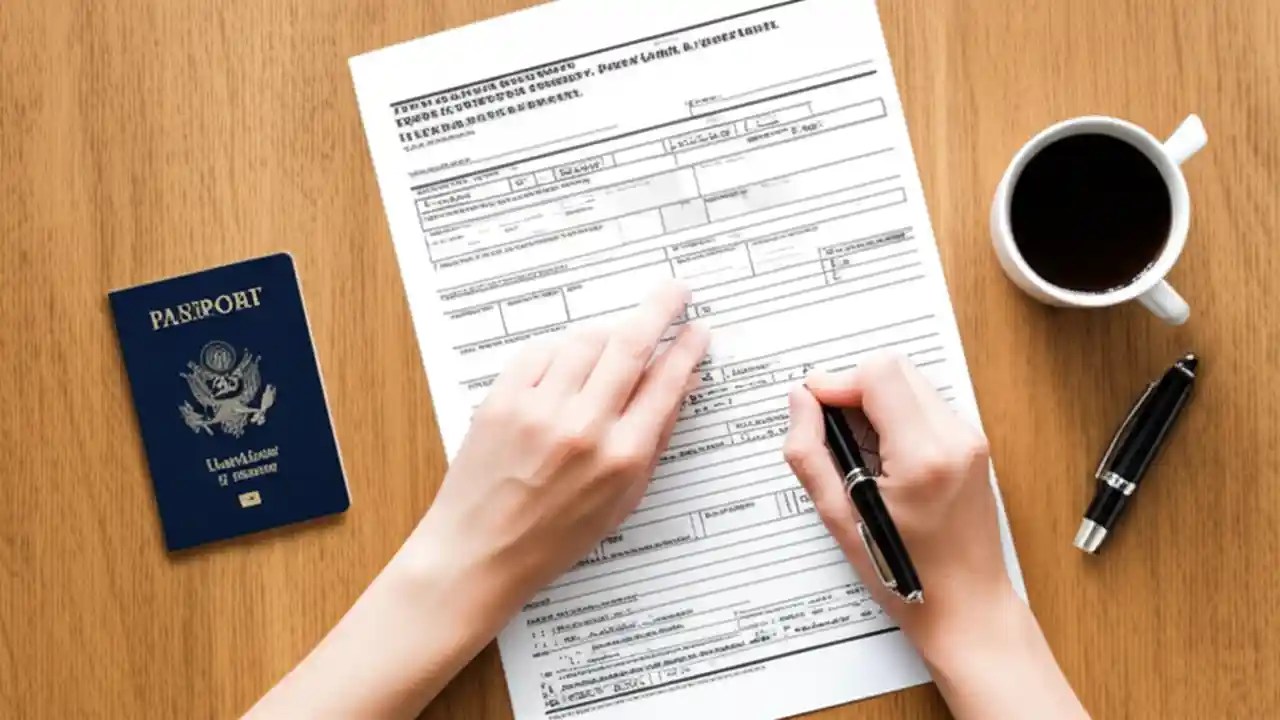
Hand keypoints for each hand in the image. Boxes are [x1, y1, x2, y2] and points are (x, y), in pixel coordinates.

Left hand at [414, 281, 709, 616]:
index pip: (667, 383)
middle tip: (675, 291)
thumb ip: (653, 441)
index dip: (687, 350)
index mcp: (622, 458)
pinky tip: (561, 369)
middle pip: (631, 345)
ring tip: (609, 344)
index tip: (697, 331)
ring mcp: (539, 411)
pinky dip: (557, 352)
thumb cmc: (553, 538)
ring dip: (605, 334)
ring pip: (584, 341)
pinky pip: (539, 352)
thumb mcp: (621, 500)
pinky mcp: (501, 402)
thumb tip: (680, 387)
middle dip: (660, 309)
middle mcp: (583, 429)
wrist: (479, 554)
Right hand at [783, 353, 1010, 658]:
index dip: (835, 382)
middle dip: (853, 388)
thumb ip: (810, 453)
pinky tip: (881, 456)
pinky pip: (925, 405)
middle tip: (830, 429)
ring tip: (856, 449)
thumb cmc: (907, 577)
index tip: (812, 406)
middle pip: (895, 369)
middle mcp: (956, 439)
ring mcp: (970, 440)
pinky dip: (895, 415)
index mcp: (924, 457)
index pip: (878, 376)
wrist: (966, 608)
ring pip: (910, 382)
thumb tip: (800, 402)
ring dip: (874, 400)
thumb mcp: (840, 519)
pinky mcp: (972, 446)